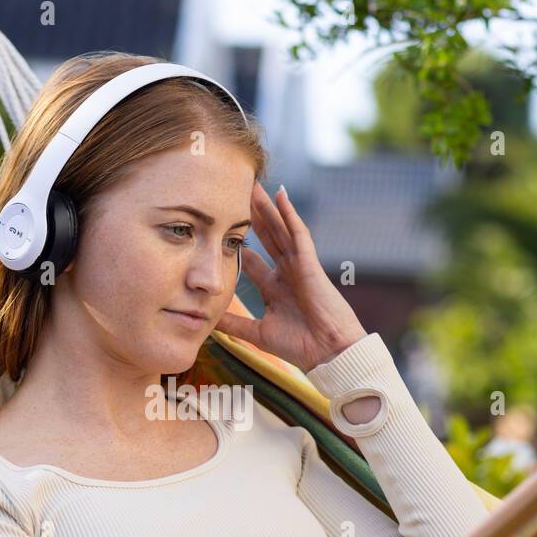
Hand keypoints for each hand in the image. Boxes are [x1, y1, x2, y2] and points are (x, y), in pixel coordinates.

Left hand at [214, 181, 367, 371]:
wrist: (328, 352)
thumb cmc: (300, 345)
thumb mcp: (257, 333)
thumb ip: (234, 324)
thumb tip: (208, 321)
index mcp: (275, 288)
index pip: (253, 260)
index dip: (238, 245)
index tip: (220, 229)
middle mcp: (286, 272)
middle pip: (265, 238)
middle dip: (250, 217)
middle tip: (233, 195)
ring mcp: (299, 265)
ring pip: (279, 228)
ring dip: (266, 207)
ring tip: (252, 184)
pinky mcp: (309, 262)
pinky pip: (298, 232)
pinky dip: (289, 212)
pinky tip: (280, 194)